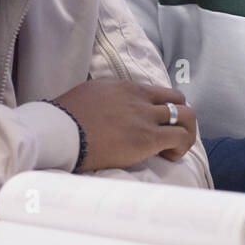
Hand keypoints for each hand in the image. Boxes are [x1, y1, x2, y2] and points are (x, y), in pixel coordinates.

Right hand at [53, 80, 196, 170]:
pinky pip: (180, 137)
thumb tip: (103, 108)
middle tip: (169, 137)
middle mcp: (139, 98)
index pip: (158, 92)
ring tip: (173, 149)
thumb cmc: (64, 120)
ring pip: (186, 116)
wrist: (59, 133)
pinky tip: (169, 157)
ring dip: (186, 133)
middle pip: (178, 99)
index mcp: (124, 87)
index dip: (163, 108)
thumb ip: (103, 99)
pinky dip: (181, 147)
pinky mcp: (147, 138)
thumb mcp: (87, 96)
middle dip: (180, 118)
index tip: (155, 125)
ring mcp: (145, 117)